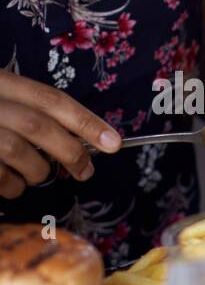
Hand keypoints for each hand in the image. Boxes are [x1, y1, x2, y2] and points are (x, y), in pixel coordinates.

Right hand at [0, 70, 121, 198]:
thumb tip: (82, 141)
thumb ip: (31, 113)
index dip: (85, 121)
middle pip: (37, 126)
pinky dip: (11, 186)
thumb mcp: (3, 102)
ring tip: (35, 175)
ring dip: (37, 172)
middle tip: (85, 171)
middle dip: (70, 152)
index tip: (114, 142)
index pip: (50, 98)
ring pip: (18, 153)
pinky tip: (9, 184)